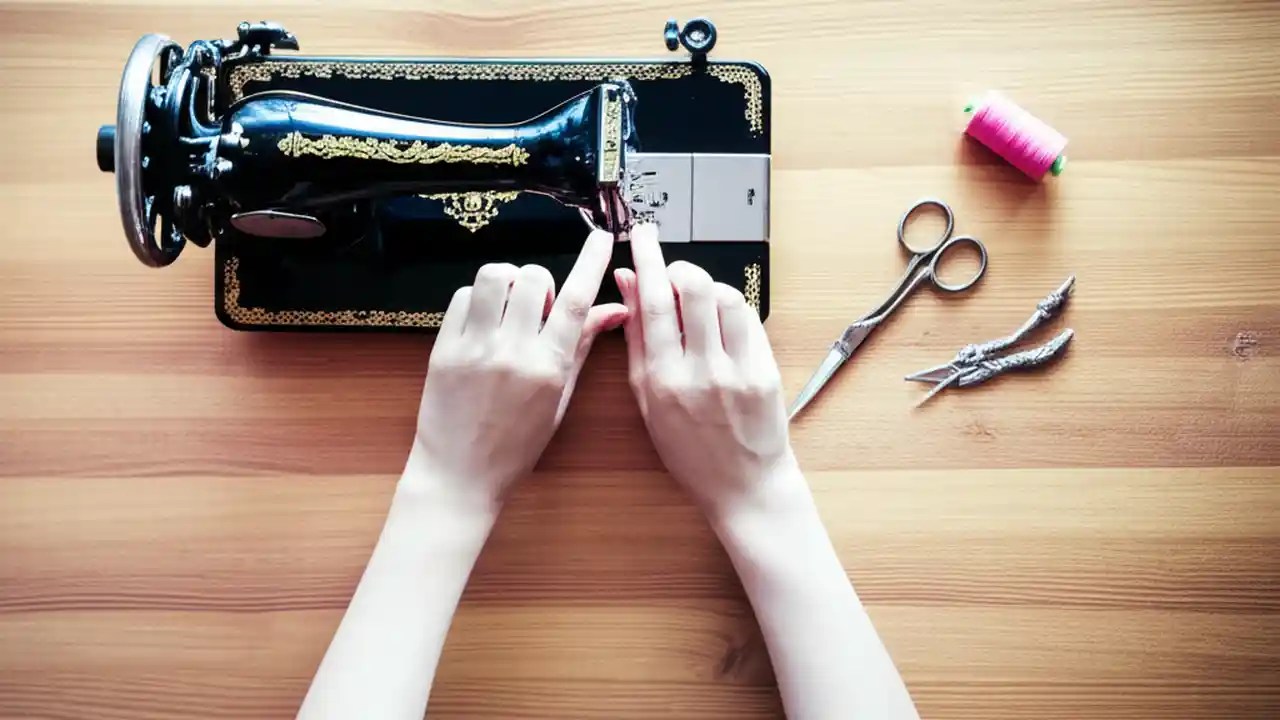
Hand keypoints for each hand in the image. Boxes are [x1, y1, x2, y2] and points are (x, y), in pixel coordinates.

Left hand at [410, 229, 626, 506]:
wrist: (460, 474)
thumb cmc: (516, 445)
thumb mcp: (559, 399)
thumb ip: (582, 347)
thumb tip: (613, 310)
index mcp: (548, 368)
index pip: (575, 300)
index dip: (592, 262)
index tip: (603, 238)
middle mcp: (512, 352)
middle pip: (534, 277)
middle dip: (540, 283)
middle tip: (535, 309)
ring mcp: (474, 348)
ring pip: (496, 275)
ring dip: (509, 281)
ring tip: (508, 308)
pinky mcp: (443, 347)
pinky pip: (463, 295)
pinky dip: (479, 298)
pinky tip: (484, 322)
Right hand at [613, 224, 798, 518]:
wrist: (743, 484)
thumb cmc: (688, 449)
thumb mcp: (647, 399)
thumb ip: (636, 340)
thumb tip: (629, 283)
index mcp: (663, 380)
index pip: (655, 303)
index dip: (649, 259)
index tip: (642, 234)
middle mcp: (701, 371)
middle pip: (695, 289)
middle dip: (680, 266)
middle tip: (672, 271)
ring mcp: (738, 370)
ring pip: (726, 297)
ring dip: (708, 286)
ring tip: (698, 301)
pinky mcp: (766, 370)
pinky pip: (748, 319)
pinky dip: (731, 307)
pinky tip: (720, 320)